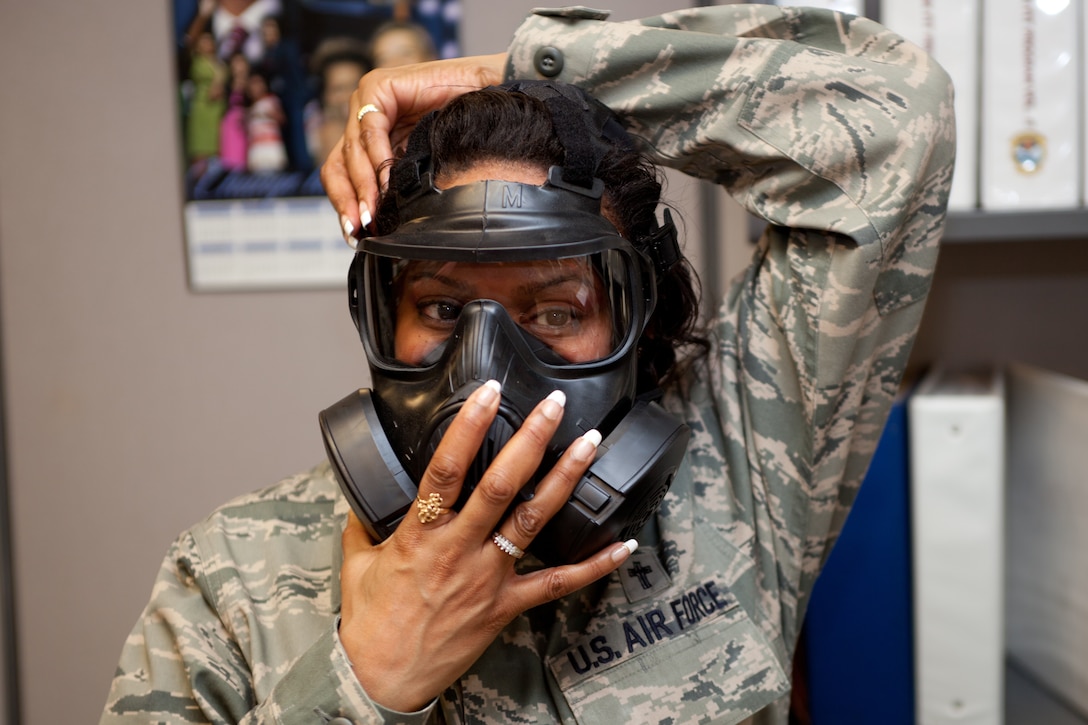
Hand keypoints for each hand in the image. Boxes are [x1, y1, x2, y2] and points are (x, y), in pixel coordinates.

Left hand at [319, 54, 506, 244]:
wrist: (492, 92)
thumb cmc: (467, 126)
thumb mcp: (425, 164)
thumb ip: (402, 182)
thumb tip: (384, 222)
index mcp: (372, 136)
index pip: (343, 174)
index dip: (346, 205)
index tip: (356, 234)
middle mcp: (364, 117)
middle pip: (337, 165)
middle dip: (347, 201)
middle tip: (360, 228)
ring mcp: (368, 99)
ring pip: (350, 152)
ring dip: (362, 186)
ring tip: (373, 213)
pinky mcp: (378, 87)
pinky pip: (371, 131)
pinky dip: (378, 160)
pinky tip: (388, 182)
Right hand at [338, 381, 635, 711]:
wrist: (381, 680)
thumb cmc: (370, 623)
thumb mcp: (355, 563)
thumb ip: (362, 523)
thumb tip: (362, 493)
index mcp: (420, 534)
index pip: (447, 469)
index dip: (469, 427)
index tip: (489, 393)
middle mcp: (459, 550)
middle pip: (501, 486)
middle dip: (531, 440)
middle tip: (554, 405)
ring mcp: (487, 578)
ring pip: (533, 521)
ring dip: (564, 480)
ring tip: (589, 445)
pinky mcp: (505, 606)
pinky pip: (556, 584)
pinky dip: (593, 566)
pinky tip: (623, 545)